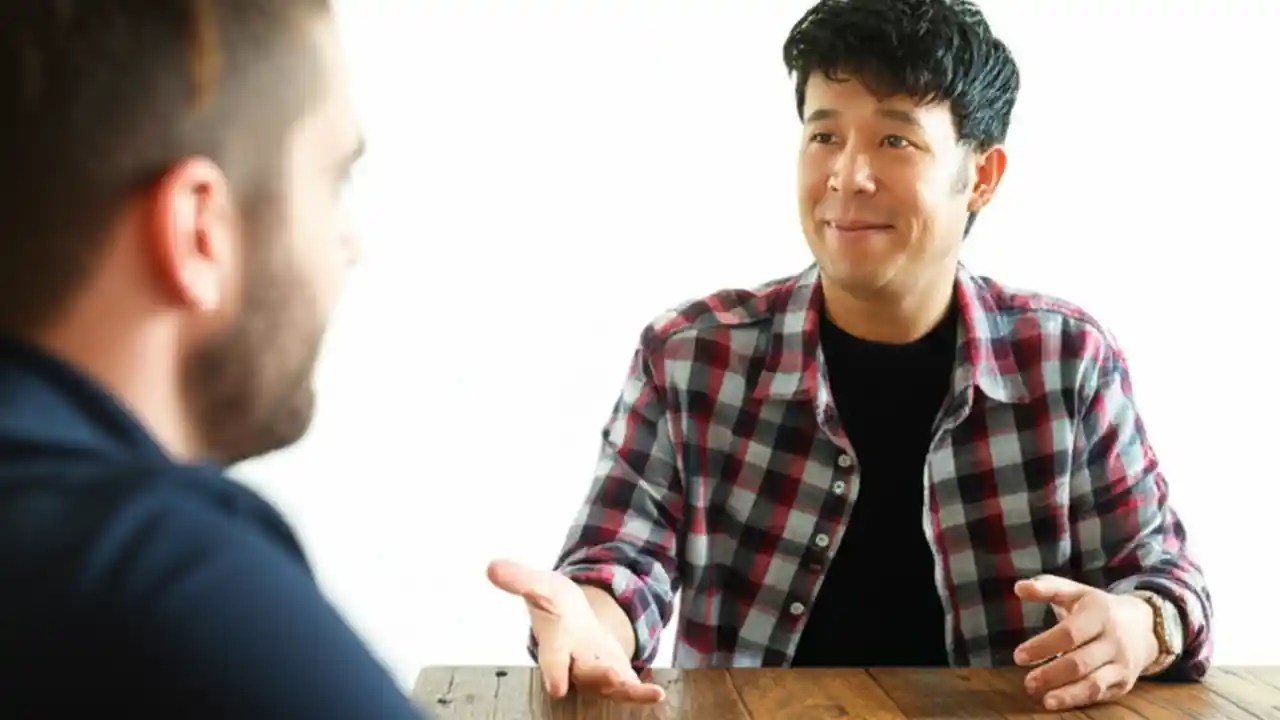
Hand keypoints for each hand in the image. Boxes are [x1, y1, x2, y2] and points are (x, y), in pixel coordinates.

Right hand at [487, 559, 665, 702]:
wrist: (574, 623)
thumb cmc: (554, 607)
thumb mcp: (542, 585)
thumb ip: (520, 579)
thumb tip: (492, 566)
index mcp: (555, 642)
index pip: (552, 658)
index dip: (553, 671)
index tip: (556, 688)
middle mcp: (574, 662)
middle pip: (584, 675)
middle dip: (595, 676)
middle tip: (609, 675)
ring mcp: (597, 672)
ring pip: (607, 685)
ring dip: (619, 686)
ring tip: (635, 688)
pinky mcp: (617, 675)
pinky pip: (629, 688)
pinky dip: (641, 693)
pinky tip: (656, 694)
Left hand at [1013, 575, 1158, 710]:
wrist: (1143, 626)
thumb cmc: (1096, 608)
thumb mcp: (1075, 592)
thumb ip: (1047, 588)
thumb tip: (1018, 587)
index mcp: (1099, 613)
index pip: (1069, 633)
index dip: (1043, 646)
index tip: (1018, 656)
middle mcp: (1114, 640)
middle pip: (1080, 662)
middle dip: (1052, 674)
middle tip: (1028, 683)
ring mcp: (1121, 663)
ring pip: (1094, 684)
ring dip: (1067, 694)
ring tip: (1044, 700)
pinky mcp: (1124, 682)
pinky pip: (1101, 695)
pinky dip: (1079, 700)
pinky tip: (1059, 702)